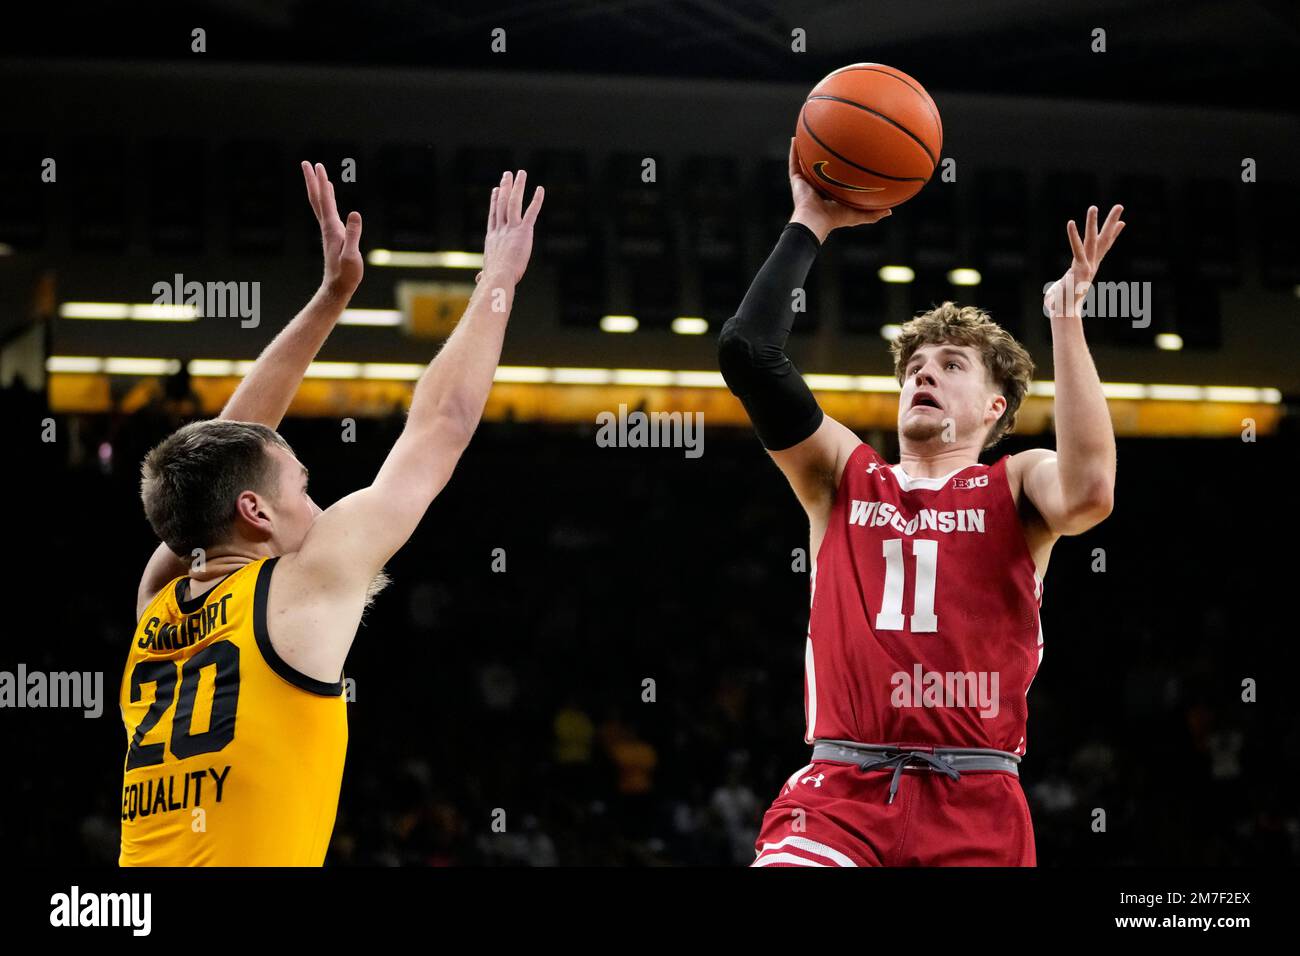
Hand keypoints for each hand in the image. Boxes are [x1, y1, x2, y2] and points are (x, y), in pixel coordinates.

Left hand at [302, 161, 362, 297]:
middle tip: (307, 163)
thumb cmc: (346, 274)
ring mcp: (329, 231)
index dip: (322, 183)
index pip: (325, 200)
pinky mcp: (333, 236)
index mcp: (332, 229)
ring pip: (321, 205)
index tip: (318, 166)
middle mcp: (328, 227)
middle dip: (313, 180)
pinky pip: (328, 212)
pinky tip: (330, 196)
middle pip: (317, 199)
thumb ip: (353, 234)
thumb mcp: (352, 255)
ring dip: (319, 188)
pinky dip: (328, 200)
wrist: (337, 287)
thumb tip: (355, 214)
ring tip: (318, 174)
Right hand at [476, 169, 544, 286]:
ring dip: (518, 186)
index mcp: (492, 237)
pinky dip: (536, 200)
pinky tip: (541, 189)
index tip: (496, 189)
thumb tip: (479, 278)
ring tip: (520, 173)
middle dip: (505, 187)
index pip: (493, 215)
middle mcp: (500, 229)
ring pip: (514, 202)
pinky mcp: (523, 231)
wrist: (498, 276)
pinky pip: (531, 212)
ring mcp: (511, 228)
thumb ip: (483, 274)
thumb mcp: (487, 273)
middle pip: (502, 203)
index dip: (495, 201)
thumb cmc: (493, 278)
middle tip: (507, 174)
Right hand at [787, 137, 890, 241]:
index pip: (834, 178)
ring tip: (807, 133)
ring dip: (806, 149)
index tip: (846, 155)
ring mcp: (805, 182)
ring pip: (805, 162)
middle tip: (829, 140)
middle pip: (820, 167)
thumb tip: (890, 211)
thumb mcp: (858, 214)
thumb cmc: (836, 219)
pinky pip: (794, 162)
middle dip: (823, 155)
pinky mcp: (796, 181)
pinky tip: (795, 138)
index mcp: (829, 193)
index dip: (838, 168)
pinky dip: (794, 151)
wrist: (816, 220)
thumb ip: (873, 213)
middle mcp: (816, 186)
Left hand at [1044, 204, 1125, 318]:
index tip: (1122, 222)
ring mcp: (1087, 267)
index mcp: (1089, 267)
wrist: (1064, 316)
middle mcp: (1091, 265)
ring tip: (1094, 207)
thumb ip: (1060, 285)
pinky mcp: (1079, 269)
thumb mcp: (1061, 290)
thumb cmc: (1059, 305)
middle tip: (1120, 206)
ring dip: (1093, 223)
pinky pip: (1077, 249)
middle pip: (1104, 239)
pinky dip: (1073, 236)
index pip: (1104, 247)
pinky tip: (1071, 223)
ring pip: (1092, 241)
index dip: (1113, 234)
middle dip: (1111, 222)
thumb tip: (1053, 293)